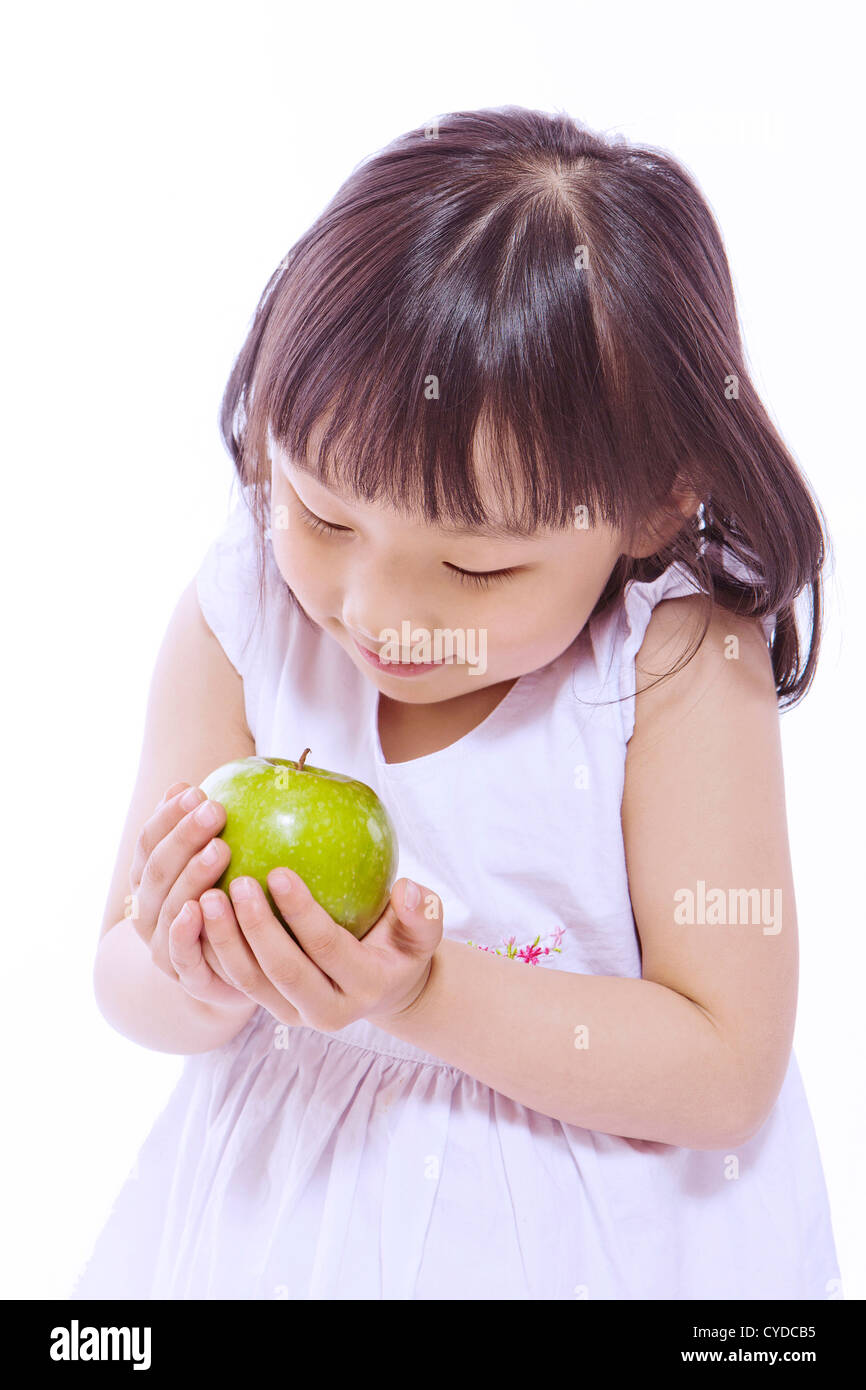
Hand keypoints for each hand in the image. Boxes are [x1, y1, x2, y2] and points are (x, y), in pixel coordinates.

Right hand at [127, 778, 242, 1003]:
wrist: (225, 977)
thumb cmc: (227, 908)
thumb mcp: (216, 868)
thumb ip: (212, 833)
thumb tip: (216, 782)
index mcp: (150, 879)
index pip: (150, 841)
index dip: (168, 816)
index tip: (195, 790)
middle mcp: (148, 909)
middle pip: (159, 869)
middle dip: (184, 836)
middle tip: (215, 810)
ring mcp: (161, 943)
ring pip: (169, 907)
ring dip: (193, 875)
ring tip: (220, 849)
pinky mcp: (185, 975)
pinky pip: (181, 953)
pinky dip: (185, 931)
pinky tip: (198, 909)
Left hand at [194, 869, 443, 1031]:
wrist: (386, 987)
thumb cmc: (402, 943)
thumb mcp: (424, 931)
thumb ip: (423, 913)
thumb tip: (408, 891)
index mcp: (364, 987)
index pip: (325, 948)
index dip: (300, 913)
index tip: (277, 871)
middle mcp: (326, 1011)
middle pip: (281, 970)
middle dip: (254, 928)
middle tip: (234, 882)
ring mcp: (293, 1015)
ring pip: (249, 982)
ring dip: (223, 941)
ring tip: (206, 897)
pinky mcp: (270, 1009)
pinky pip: (234, 981)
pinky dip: (213, 951)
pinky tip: (197, 912)